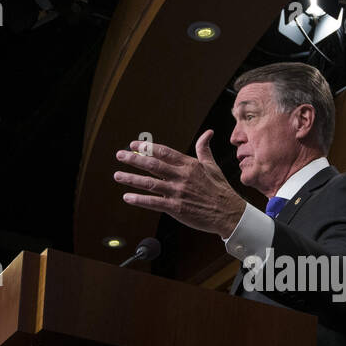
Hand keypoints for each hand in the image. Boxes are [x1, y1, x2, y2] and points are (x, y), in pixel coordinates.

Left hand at [113, 132, 246, 237]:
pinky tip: (128, 197)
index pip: (163, 152)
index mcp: (189, 165)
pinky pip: (153, 203)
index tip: (134, 145)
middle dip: (134, 159)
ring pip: (149, 183)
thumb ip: (204, 149)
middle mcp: (181, 176)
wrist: (228, 213)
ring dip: (131, 179)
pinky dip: (139, 200)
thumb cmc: (220, 190)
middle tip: (120, 155)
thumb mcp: (213, 166)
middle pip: (152, 165)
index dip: (147, 147)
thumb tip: (207, 133)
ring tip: (117, 175)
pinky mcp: (176, 208)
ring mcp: (178, 192)